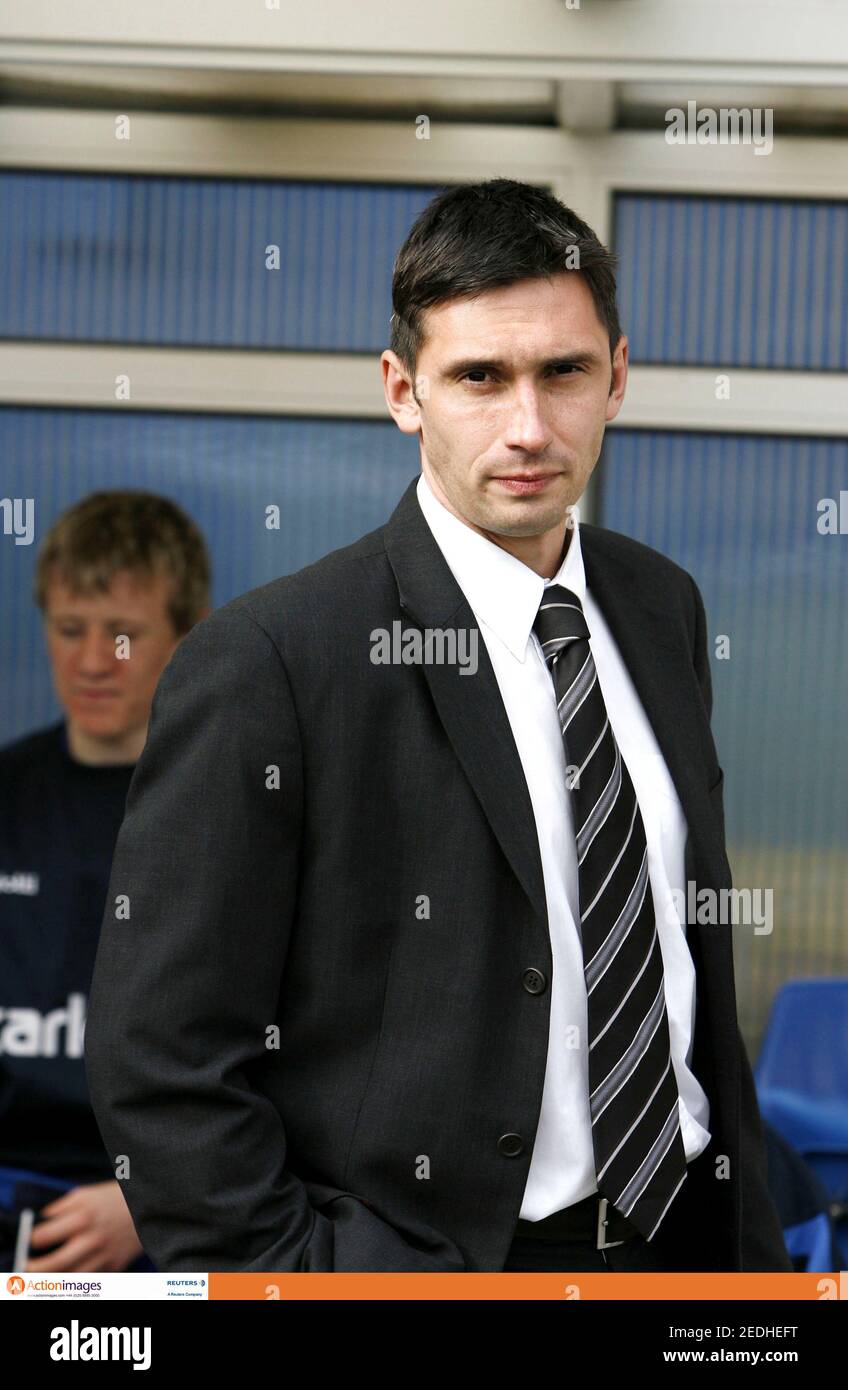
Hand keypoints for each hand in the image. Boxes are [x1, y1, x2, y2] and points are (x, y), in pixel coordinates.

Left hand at [24, 1180, 143, 1272]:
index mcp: (83, 1216)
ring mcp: (104, 1255)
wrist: (151, 1205)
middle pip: (54, 1264)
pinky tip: (72, 1270)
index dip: (33, 1240)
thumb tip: (41, 1220)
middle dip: (35, 1268)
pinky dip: (77, 1278)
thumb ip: (61, 1207)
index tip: (32, 1240)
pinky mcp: (114, 1266)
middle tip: (27, 1266)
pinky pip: (89, 1279)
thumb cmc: (115, 1197)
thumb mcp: (86, 1193)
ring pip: (70, 1278)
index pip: (44, 1237)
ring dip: (54, 1277)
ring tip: (48, 1271)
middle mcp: (92, 1239)